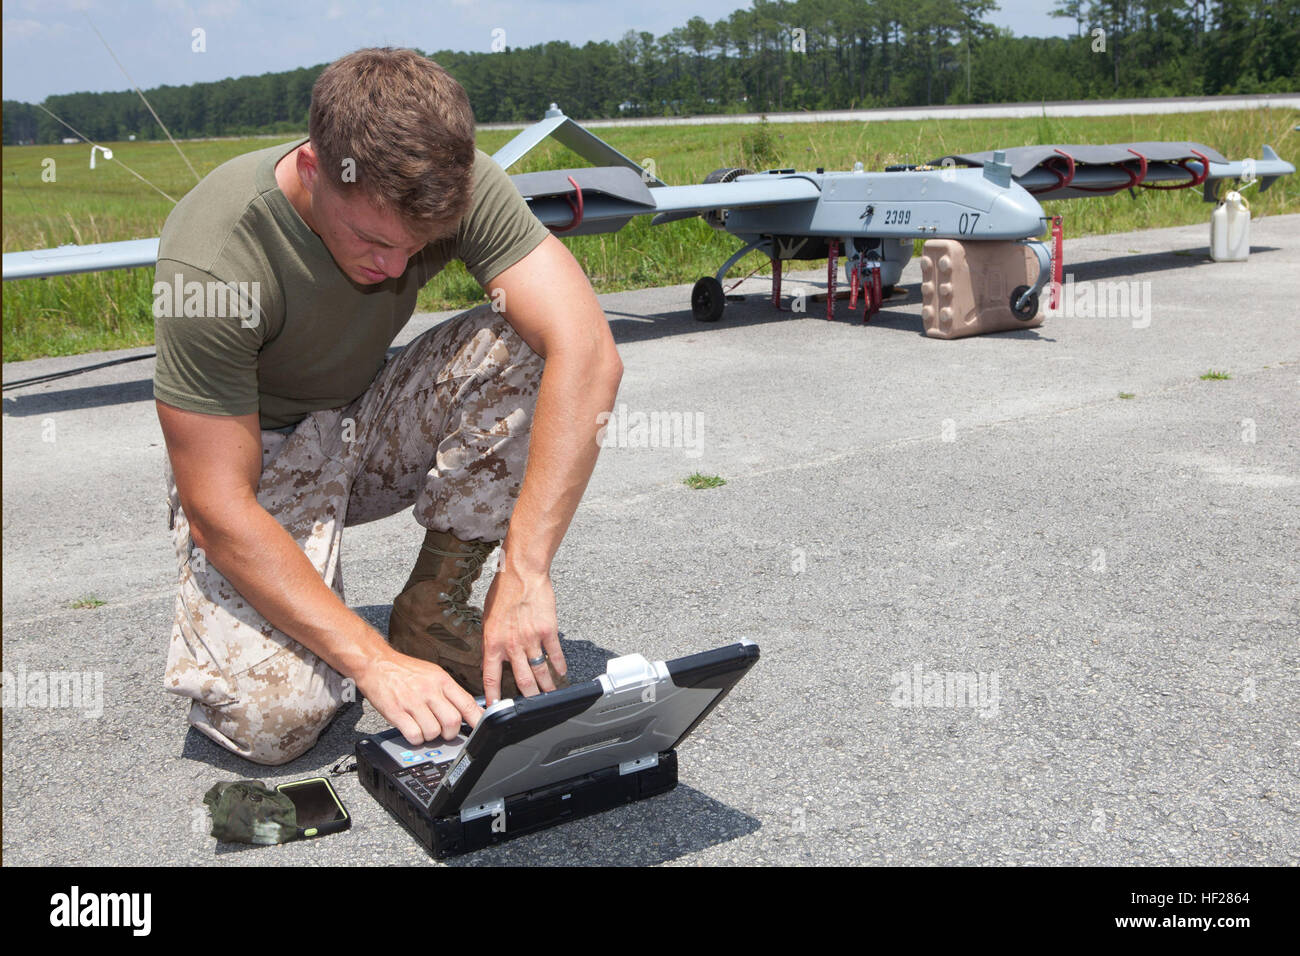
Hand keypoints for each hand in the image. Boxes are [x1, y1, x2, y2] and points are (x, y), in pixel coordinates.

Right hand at [353, 646, 482, 744]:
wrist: (376, 663)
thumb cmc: (404, 670)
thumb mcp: (433, 674)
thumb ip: (450, 691)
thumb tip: (468, 709)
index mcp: (442, 680)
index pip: (467, 703)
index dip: (477, 720)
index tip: (481, 730)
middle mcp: (430, 690)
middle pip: (452, 722)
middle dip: (450, 733)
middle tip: (443, 732)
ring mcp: (413, 701)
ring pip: (434, 731)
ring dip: (430, 736)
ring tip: (424, 728)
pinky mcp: (396, 711)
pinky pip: (414, 735)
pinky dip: (416, 739)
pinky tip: (412, 731)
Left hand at [480, 565, 565, 704]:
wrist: (522, 573)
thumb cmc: (503, 591)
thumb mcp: (487, 618)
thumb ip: (491, 640)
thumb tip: (490, 655)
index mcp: (493, 642)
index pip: (491, 677)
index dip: (493, 696)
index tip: (495, 708)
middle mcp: (512, 645)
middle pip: (521, 680)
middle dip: (527, 697)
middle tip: (530, 705)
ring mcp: (532, 640)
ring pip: (540, 671)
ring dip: (546, 687)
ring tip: (549, 695)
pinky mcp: (548, 631)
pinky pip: (555, 654)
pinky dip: (560, 665)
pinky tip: (562, 673)